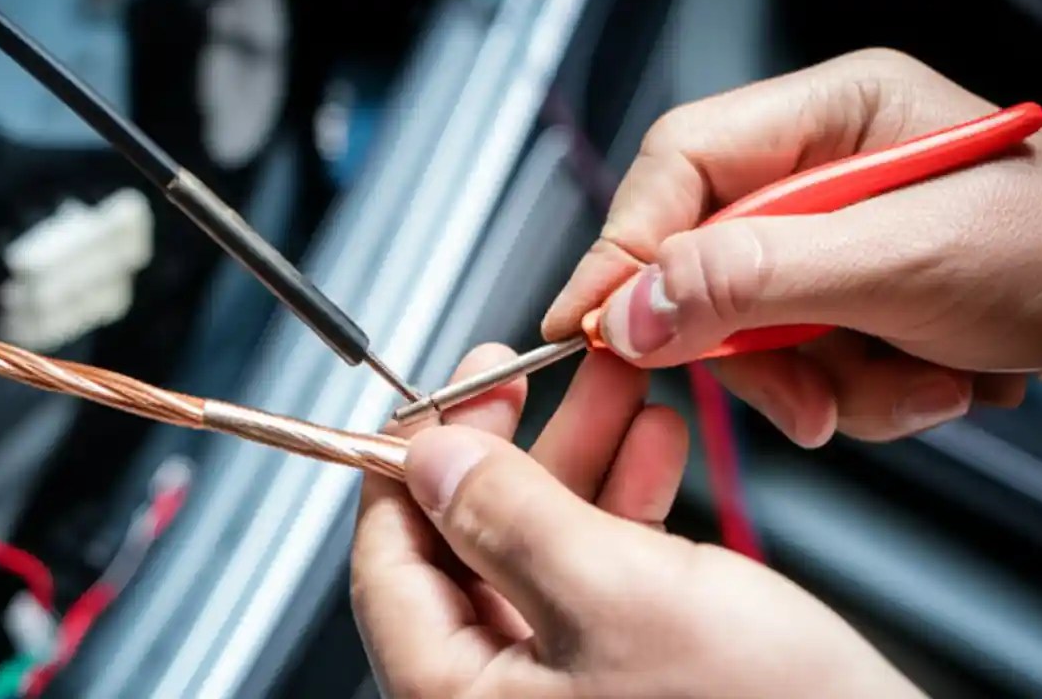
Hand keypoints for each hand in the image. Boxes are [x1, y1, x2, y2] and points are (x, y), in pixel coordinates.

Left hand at [352, 345, 916, 697]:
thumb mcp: (616, 595)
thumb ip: (507, 516)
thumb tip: (429, 458)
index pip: (386, 563)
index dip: (407, 465)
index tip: (444, 397)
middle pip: (466, 546)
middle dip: (512, 445)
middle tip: (528, 374)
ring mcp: (562, 690)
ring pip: (536, 550)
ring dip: (579, 460)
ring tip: (617, 388)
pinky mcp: (624, 678)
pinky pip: (596, 578)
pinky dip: (623, 508)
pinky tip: (655, 451)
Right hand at [544, 48, 1041, 446]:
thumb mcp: (904, 259)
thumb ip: (758, 279)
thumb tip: (636, 308)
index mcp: (832, 114)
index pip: (677, 169)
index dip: (622, 248)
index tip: (586, 324)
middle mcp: (827, 170)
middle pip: (707, 260)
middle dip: (753, 346)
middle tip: (798, 395)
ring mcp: (840, 239)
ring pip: (756, 327)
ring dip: (822, 382)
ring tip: (907, 387)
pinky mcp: (858, 300)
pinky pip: (807, 361)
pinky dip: (861, 395)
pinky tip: (929, 382)